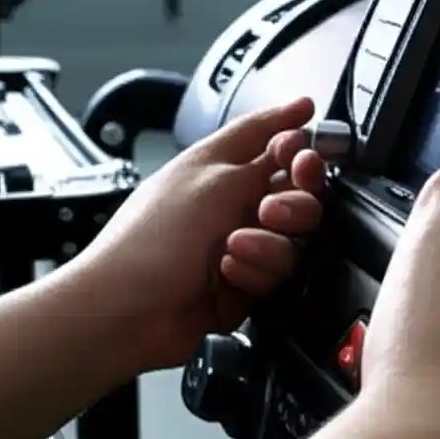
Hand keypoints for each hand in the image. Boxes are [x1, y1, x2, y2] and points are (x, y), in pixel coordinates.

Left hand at [74, 97, 326, 370]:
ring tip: (234, 248)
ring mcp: (237, 242)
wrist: (129, 310)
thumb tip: (297, 133)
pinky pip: (277, 273)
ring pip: (291, 237)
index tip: (311, 134)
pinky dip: (255, 273)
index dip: (292, 128)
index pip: (263, 133)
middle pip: (293, 189)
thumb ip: (265, 161)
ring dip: (268, 243)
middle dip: (293, 201)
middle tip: (271, 210)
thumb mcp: (215, 183)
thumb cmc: (152, 239)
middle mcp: (228, 200)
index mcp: (215, 164)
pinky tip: (226, 276)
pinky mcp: (243, 282)